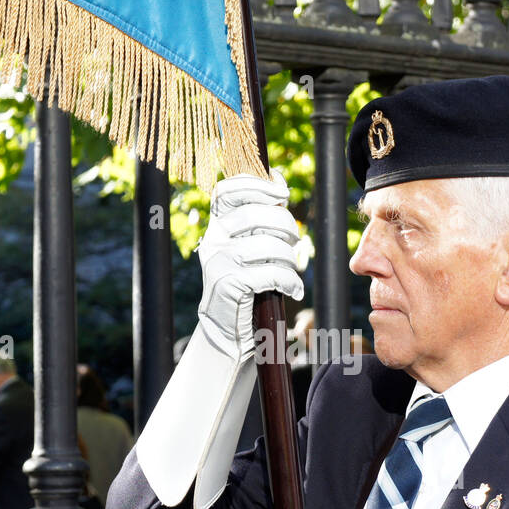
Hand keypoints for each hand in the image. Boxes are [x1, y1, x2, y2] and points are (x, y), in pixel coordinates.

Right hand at [197, 170, 304, 359]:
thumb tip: (278, 180)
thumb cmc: (245, 283)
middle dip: (285, 224)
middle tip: (296, 239)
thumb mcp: (247, 246)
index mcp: (216, 226)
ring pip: (268, 245)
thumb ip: (258, 218)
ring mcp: (219, 261)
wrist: (227, 328)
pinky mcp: (230, 284)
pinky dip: (290, 281)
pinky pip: (271, 273)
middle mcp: (213, 240)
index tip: (281, 192)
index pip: (228, 190)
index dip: (257, 184)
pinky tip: (295, 289)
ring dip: (289, 258)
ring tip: (292, 270)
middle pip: (255, 215)